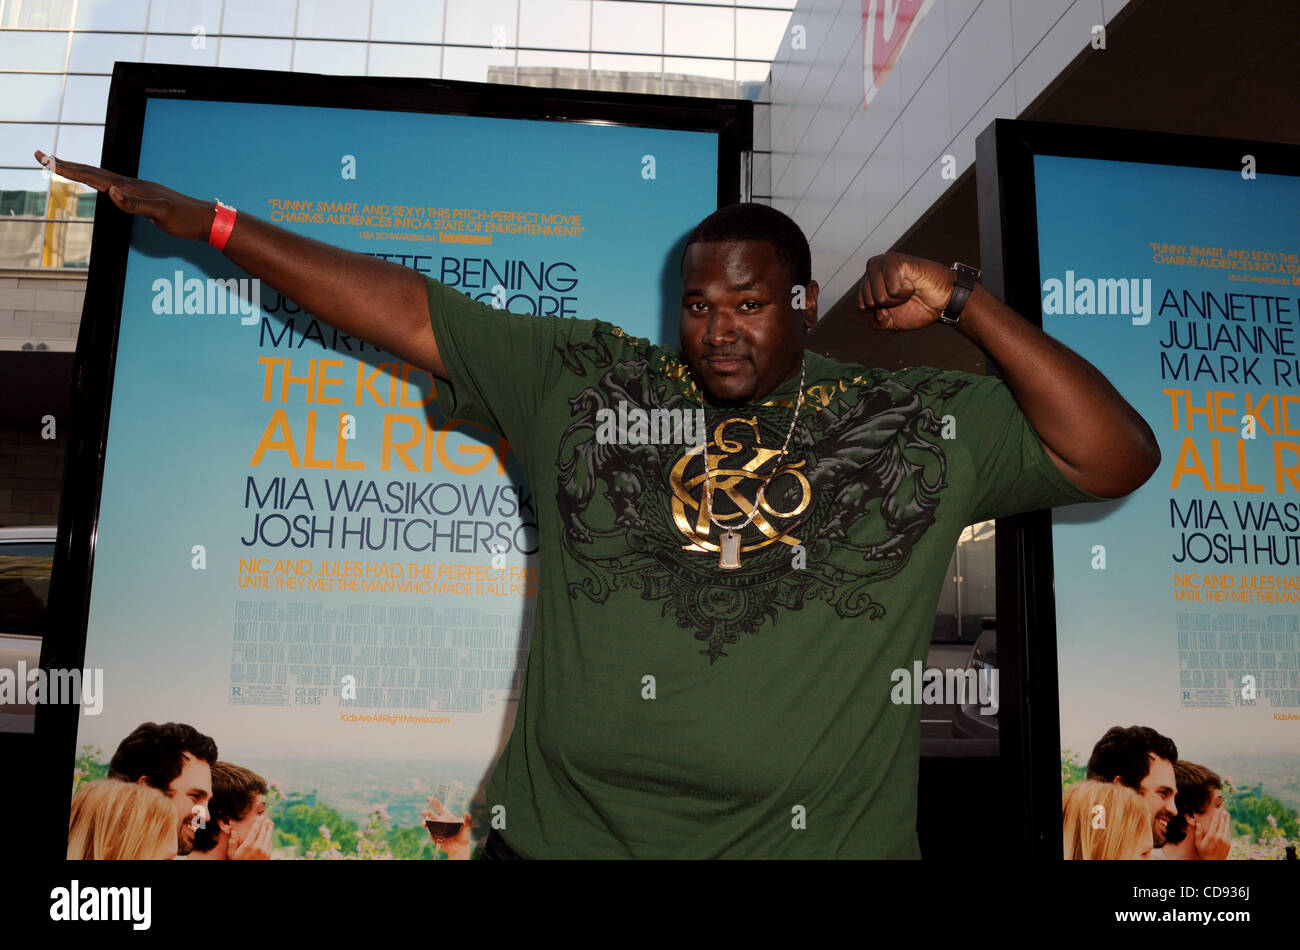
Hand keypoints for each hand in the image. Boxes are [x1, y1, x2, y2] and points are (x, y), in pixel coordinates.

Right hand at [33, 150, 212, 241]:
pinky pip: (114, 187)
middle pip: (93, 171)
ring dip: (80, 170)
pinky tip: (100, 185)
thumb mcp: (160, 214)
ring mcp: (138, 190)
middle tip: (42, 156)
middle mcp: (132, 185)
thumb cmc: (185, 220)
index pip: (92, 175)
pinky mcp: (144, 198)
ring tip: (63, 166)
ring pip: (102, 177)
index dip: (67, 168)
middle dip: (66, 164)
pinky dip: (99, 182)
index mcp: (131, 187)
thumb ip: (135, 205)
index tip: (45, 159)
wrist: (207, 220)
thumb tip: (111, 193)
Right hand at [228, 815, 274, 859]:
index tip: (260, 817)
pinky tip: (269, 835)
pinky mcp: (269, 854)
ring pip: (268, 836)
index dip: (258, 822)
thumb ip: (232, 842)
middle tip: (265, 818)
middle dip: (264, 824)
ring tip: (269, 824)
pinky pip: (270, 843)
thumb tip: (233, 831)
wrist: (248, 872)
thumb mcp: (232, 854)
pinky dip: (270, 838)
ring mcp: (264, 850)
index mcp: (248, 845)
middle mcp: (258, 846)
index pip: (255, 829)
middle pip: (263, 831)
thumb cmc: (238, 862)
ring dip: (269, 829)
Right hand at [422, 795, 472, 860]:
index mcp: (447, 817)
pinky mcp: (435, 838)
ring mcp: (437, 830)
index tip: (428, 798)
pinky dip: (431, 834)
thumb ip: (468, 819)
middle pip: (431, 815)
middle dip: (426, 812)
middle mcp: (440, 822)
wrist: (460, 848)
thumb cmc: (463, 836)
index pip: (439, 807)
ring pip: (428, 824)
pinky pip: (431, 835)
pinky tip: (431, 834)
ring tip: (424, 823)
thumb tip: (466, 813)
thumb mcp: (467, 826)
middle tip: (424, 812)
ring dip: (425, 823)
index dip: (434, 802)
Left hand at [855, 252, 957, 330]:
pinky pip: (892, 290)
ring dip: (898, 299)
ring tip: (909, 289)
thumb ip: (878, 323)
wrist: (943, 300)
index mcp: (869, 281)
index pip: (861, 306)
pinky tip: (912, 283)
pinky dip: (905, 292)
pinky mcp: (894, 261)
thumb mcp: (893, 322)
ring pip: (879, 297)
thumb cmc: (919, 306)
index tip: (896, 304)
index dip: (880, 312)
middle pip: (869, 302)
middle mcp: (873, 268)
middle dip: (889, 306)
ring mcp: (883, 262)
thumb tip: (877, 313)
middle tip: (904, 296)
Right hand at [1193, 809, 1231, 859]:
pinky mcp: (1229, 844)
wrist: (1214, 862)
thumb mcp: (1197, 844)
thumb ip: (1197, 833)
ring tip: (1227, 815)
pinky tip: (1227, 826)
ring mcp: (1225, 841)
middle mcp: (1219, 837)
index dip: (1216, 816)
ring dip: (1227, 821)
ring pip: (1227, 828)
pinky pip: (1229, 834)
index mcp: (1211, 836)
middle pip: (1222, 824)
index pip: (1215, 823)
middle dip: (1223, 817)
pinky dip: (1228, 828)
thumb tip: (1197, 823)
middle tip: (1223, 810)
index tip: (1218, 811)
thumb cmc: (1204, 853)